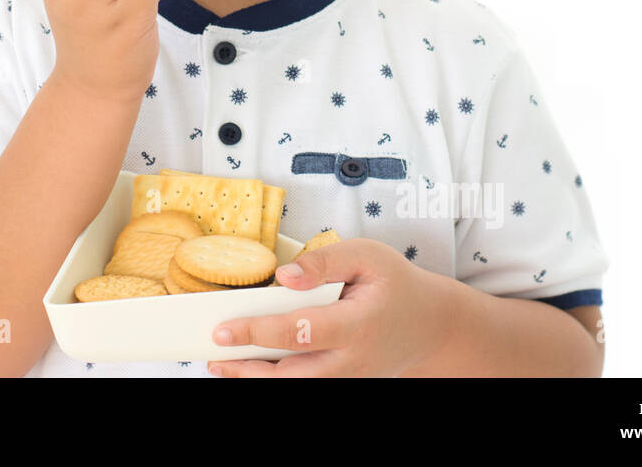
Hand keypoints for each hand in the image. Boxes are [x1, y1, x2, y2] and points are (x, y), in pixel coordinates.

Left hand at [205, 238, 455, 376]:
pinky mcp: (342, 384)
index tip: (224, 329)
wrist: (428, 326)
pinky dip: (274, 377)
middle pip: (292, 373)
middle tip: (213, 353)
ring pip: (295, 385)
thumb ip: (324, 261)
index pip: (300, 333)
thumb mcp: (367, 256)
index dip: (258, 332)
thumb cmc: (395, 286)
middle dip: (248, 366)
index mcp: (358, 325)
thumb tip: (284, 275)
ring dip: (255, 378)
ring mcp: (348, 379)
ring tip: (220, 365)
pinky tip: (248, 367)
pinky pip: (304, 384)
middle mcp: (352, 361)